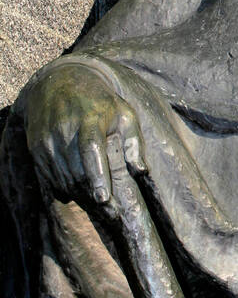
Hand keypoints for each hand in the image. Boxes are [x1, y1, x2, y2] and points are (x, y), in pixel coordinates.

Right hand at [24, 64, 143, 210]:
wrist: (60, 83)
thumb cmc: (100, 102)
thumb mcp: (124, 113)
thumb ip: (134, 141)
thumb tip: (140, 170)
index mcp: (89, 118)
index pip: (90, 149)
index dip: (96, 175)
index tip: (103, 197)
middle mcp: (65, 129)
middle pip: (76, 170)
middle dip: (93, 195)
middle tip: (111, 214)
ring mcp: (48, 139)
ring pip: (63, 178)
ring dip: (80, 196)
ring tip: (98, 206)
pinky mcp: (36, 147)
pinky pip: (49, 177)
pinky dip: (64, 189)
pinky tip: (78, 193)